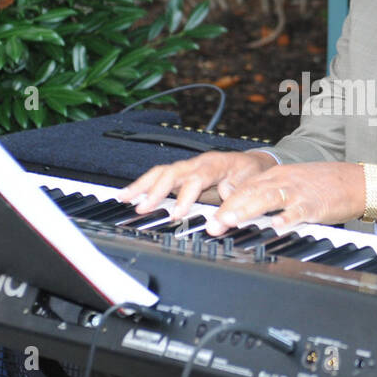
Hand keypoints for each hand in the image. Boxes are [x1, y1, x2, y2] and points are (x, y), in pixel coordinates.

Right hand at [114, 150, 277, 219]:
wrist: (252, 162)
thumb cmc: (250, 171)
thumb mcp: (250, 179)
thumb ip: (237, 188)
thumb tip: (226, 195)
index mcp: (214, 164)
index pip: (196, 178)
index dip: (185, 196)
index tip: (176, 214)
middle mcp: (197, 163)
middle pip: (171, 172)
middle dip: (155, 190)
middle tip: (142, 208)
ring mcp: (188, 167)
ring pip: (161, 172)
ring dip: (142, 185)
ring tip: (123, 198)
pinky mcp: (182, 173)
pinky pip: (159, 176)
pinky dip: (143, 185)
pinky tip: (129, 195)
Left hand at [211, 161, 369, 235]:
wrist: (356, 181)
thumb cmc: (321, 185)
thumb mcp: (289, 184)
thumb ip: (266, 195)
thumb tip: (241, 211)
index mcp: (274, 177)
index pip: (243, 188)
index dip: (223, 203)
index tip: (208, 219)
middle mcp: (283, 181)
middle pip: (250, 192)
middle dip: (228, 208)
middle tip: (212, 225)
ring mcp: (298, 192)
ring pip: (269, 198)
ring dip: (248, 210)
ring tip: (232, 222)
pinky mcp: (315, 205)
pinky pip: (299, 211)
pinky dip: (287, 218)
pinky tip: (276, 226)